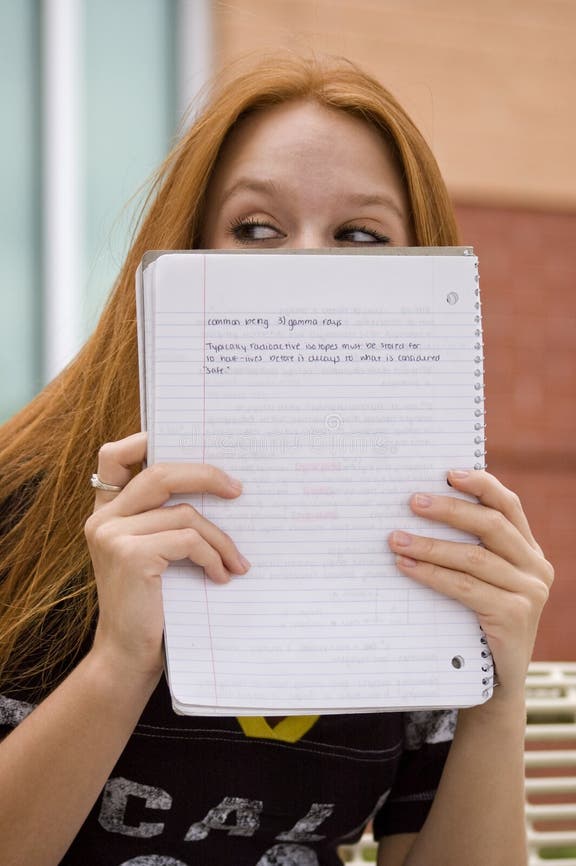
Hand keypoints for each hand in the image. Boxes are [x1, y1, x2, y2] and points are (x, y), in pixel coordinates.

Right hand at [84, 432, 249, 678]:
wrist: (129, 656)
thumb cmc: (151, 605)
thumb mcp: (155, 555)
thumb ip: (164, 520)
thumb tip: (220, 485)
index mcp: (107, 512)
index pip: (112, 457)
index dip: (142, 440)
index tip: (184, 444)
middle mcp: (104, 518)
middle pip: (160, 472)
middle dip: (206, 476)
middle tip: (238, 490)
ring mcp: (112, 535)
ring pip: (184, 512)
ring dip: (219, 538)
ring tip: (236, 561)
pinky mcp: (130, 554)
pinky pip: (187, 539)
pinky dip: (212, 556)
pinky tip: (222, 576)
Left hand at [387, 470, 553, 699]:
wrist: (493, 684)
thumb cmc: (475, 623)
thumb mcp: (479, 581)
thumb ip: (467, 551)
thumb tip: (417, 511)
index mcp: (528, 551)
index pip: (509, 506)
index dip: (481, 485)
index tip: (448, 473)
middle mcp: (536, 567)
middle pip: (491, 525)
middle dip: (449, 510)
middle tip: (412, 501)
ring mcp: (530, 592)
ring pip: (474, 556)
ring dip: (430, 544)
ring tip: (396, 538)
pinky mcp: (515, 616)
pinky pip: (465, 587)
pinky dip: (432, 574)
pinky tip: (407, 566)